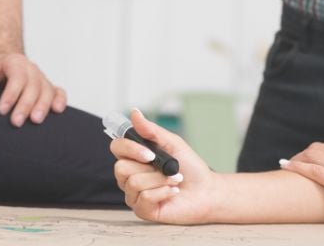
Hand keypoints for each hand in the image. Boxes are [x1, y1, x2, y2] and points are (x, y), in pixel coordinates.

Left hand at [0, 52, 66, 126]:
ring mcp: (41, 78)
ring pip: (47, 90)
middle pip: (33, 85)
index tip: (2, 110)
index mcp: (14, 62)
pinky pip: (58, 92)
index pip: (17, 75)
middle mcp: (30, 69)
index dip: (12, 93)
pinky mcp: (47, 88)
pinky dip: (60, 100)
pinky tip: (57, 110)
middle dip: (26, 104)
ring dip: (43, 105)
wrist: (2, 68)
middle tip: (16, 122)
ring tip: (35, 120)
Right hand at [111, 108, 221, 223]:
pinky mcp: (142, 210)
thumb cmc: (190, 167)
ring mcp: (134, 194)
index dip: (130, 148)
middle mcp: (130, 175)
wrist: (206, 190)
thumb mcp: (172, 143)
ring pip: (133, 183)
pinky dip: (163, 192)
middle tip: (166, 168)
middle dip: (149, 168)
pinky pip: (143, 199)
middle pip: (120, 168)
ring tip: (173, 180)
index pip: (117, 147)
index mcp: (135, 157)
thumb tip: (134, 112)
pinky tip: (172, 192)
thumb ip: (151, 130)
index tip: (150, 153)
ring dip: (160, 180)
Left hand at [281, 139, 323, 214]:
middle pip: (320, 147)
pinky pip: (313, 169)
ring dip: (298, 158)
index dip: (321, 151)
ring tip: (289, 163)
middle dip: (305, 153)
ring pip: (313, 154)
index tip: (313, 156)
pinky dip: (297, 166)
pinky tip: (287, 166)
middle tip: (296, 161)